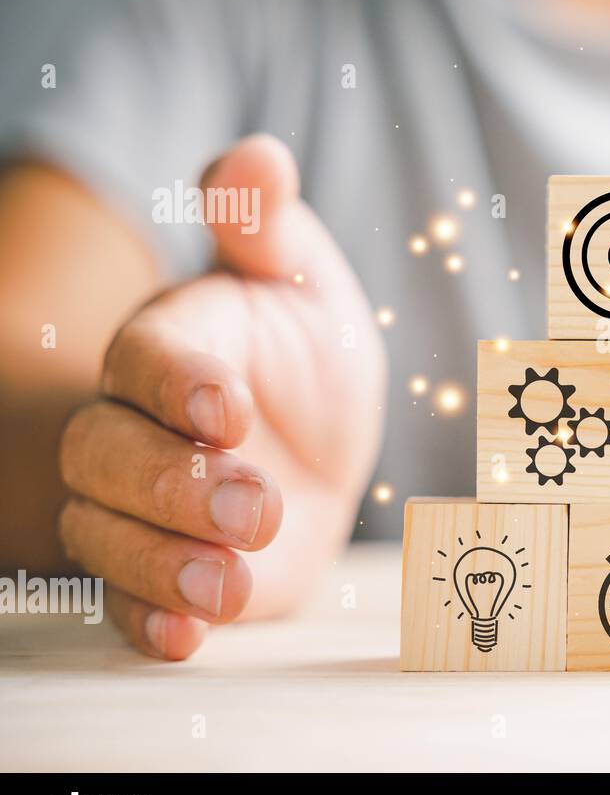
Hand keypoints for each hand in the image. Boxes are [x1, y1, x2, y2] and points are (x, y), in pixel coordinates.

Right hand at [57, 135, 385, 659]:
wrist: (318, 446)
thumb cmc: (306, 356)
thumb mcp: (309, 290)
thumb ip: (272, 234)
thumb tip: (257, 156)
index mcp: (173, 348)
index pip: (146, 358)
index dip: (176, 384)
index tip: (227, 410)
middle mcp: (137, 426)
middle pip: (107, 455)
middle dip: (174, 486)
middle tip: (260, 506)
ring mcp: (141, 503)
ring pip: (105, 533)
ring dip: (162, 563)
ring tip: (230, 585)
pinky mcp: (160, 569)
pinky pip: (126, 601)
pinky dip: (149, 621)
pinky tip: (187, 638)